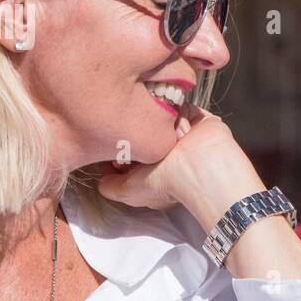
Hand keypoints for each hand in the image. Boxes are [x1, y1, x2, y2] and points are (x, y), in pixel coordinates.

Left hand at [98, 105, 263, 215]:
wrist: (199, 167)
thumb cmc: (165, 181)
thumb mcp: (128, 192)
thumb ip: (110, 186)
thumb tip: (101, 179)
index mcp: (157, 170)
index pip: (136, 152)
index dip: (124, 148)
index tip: (117, 148)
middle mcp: (171, 154)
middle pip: (148, 133)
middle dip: (141, 131)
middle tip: (136, 131)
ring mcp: (187, 137)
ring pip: (165, 118)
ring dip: (163, 123)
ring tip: (166, 132)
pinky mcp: (199, 121)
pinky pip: (183, 108)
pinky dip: (180, 114)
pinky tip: (181, 129)